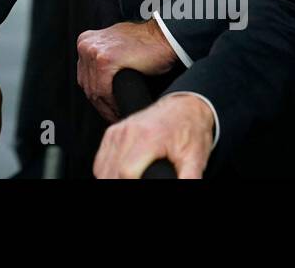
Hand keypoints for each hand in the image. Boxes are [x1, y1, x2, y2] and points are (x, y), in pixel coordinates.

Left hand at [76, 19, 179, 122]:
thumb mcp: (117, 47)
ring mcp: (93, 51)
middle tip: (113, 116)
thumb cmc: (147, 44)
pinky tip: (121, 108)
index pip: (85, 77)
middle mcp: (86, 44)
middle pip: (88, 85)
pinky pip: (103, 90)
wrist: (164, 37)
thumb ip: (105, 61)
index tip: (107, 109)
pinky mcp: (104, 60)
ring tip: (118, 116)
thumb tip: (100, 85)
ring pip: (94, 90)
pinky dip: (112, 103)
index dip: (97, 97)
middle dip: (101, 104)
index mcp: (87, 41)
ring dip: (107, 107)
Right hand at [93, 93, 213, 178]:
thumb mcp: (195, 158)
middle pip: (111, 173)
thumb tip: (184, 188)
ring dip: (111, 179)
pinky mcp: (112, 132)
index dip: (132, 185)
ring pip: (101, 168)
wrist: (185, 106)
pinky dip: (106, 172)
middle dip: (122, 183)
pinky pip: (100, 160)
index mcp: (147, 137)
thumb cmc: (191, 129)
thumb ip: (188, 179)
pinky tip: (120, 176)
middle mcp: (127, 132)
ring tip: (131, 180)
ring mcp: (117, 131)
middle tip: (142, 182)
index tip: (145, 184)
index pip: (127, 172)